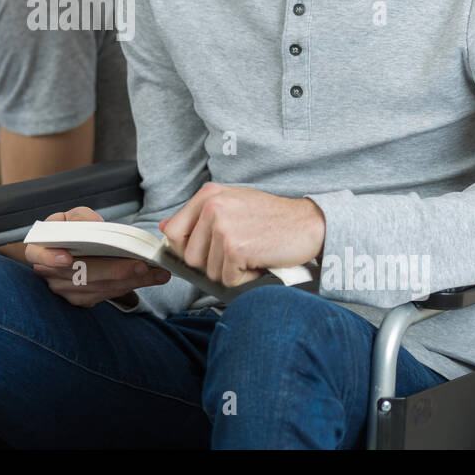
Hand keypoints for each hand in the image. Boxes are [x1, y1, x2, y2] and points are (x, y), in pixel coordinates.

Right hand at [24, 206, 170, 307]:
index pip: (38, 256)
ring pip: (99, 288)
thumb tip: (96, 226)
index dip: (51, 258)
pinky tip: (148, 278)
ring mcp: (65, 291)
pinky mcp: (81, 300)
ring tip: (156, 272)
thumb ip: (81, 218)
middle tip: (141, 265)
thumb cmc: (67, 230)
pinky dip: (129, 286)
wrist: (66, 249)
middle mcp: (50, 275)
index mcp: (40, 251)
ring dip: (130, 281)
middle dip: (114, 271)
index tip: (67, 259)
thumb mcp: (70, 217)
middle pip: (81, 275)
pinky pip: (106, 295)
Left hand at [159, 183, 324, 288]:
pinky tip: (260, 260)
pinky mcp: (234, 248)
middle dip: (214, 263)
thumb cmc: (272, 218)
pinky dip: (245, 278)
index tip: (208, 251)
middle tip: (240, 251)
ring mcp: (222, 227)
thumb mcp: (232, 204)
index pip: (174, 232)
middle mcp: (212, 207)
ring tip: (252, 252)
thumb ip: (199, 216)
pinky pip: (227, 280)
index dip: (187, 248)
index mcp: (208, 195)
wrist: (309, 224)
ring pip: (209, 271)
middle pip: (190, 257)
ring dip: (232, 271)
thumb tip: (165, 228)